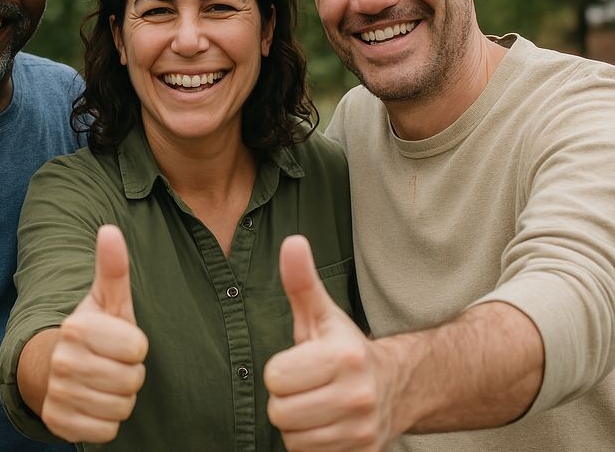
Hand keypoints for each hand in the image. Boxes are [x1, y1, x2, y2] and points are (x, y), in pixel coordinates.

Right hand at [41, 225, 148, 442]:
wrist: (55, 368)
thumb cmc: (94, 331)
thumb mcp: (107, 300)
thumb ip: (113, 267)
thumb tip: (110, 230)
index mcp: (77, 327)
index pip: (138, 348)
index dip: (135, 346)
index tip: (118, 340)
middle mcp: (62, 360)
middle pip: (132, 381)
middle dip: (129, 374)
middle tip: (112, 363)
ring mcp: (57, 393)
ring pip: (121, 408)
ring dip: (119, 398)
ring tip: (103, 382)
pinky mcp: (58, 422)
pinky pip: (106, 432)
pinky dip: (106, 422)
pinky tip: (93, 403)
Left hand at [264, 235, 398, 450]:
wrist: (397, 388)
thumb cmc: (344, 348)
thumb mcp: (321, 314)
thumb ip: (301, 281)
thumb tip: (292, 242)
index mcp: (344, 357)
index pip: (276, 378)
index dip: (280, 371)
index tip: (300, 364)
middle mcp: (357, 395)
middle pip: (280, 411)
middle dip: (286, 399)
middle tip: (306, 387)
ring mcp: (361, 429)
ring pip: (292, 438)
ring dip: (297, 424)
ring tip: (316, 405)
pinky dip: (310, 445)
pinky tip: (325, 425)